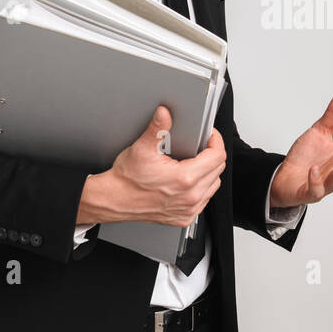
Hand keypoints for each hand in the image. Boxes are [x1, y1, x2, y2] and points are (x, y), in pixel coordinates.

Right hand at [76, 106, 226, 226]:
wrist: (114, 200)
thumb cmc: (126, 179)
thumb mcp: (142, 148)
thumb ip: (157, 128)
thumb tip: (164, 113)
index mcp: (184, 178)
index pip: (217, 156)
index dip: (216, 141)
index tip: (210, 136)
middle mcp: (190, 196)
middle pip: (218, 169)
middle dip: (212, 154)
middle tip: (200, 146)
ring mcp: (188, 209)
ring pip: (213, 185)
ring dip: (209, 172)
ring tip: (195, 162)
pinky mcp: (184, 217)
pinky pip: (204, 200)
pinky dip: (202, 188)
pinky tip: (190, 181)